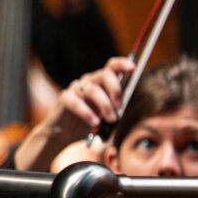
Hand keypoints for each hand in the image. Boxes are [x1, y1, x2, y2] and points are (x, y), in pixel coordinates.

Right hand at [15, 57, 132, 171]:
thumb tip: (123, 107)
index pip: (112, 66)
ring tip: (111, 120)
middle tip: (120, 107)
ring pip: (93, 89)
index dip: (122, 64)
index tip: (132, 68)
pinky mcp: (65, 98)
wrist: (67, 133)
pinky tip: (94, 123)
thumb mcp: (108, 113)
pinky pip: (76, 102)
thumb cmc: (92, 122)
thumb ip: (116, 107)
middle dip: (115, 90)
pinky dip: (87, 113)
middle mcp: (89, 80)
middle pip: (105, 75)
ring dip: (105, 105)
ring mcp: (76, 88)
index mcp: (103, 81)